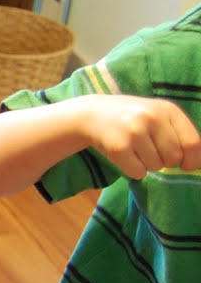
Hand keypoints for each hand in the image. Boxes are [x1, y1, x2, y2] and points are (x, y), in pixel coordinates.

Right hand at [78, 95, 200, 178]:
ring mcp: (134, 131)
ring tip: (136, 150)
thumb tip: (196, 163)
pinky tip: (125, 157)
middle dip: (165, 161)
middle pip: (174, 158)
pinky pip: (138, 172)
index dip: (193, 160)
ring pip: (156, 167)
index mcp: (168, 109)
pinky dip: (134, 170)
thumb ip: (178, 133)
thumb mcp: (157, 116)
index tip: (186, 166)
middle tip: (152, 152)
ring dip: (148, 165)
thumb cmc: (132, 118)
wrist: (92, 114)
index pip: (192, 143)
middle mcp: (152, 118)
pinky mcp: (118, 147)